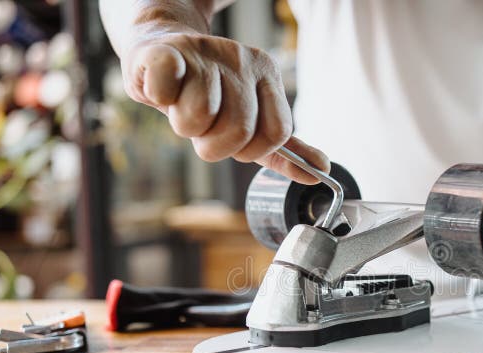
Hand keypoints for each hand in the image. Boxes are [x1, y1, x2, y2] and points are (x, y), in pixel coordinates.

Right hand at [121, 28, 327, 183]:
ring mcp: (206, 52)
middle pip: (239, 131)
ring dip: (185, 125)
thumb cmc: (206, 95)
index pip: (277, 133)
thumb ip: (284, 149)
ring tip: (183, 105)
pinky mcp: (168, 51)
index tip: (236, 143)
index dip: (252, 150)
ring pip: (200, 116)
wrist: (160, 52)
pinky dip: (159, 99)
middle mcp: (242, 60)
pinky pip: (166, 92)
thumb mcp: (252, 121)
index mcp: (268, 76)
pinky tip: (163, 90)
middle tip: (205, 127)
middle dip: (215, 145)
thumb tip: (322, 171)